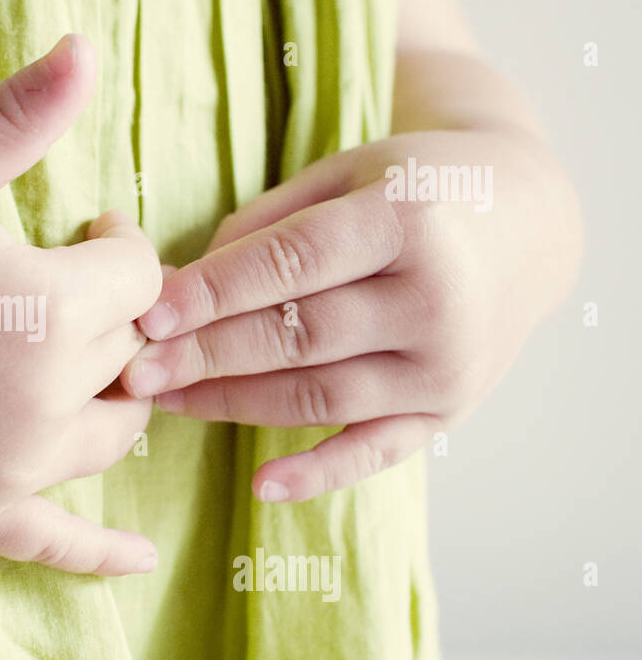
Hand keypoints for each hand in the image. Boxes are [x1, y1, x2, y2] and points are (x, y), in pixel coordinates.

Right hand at [0, 35, 162, 574]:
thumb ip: (20, 115)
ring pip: (114, 432)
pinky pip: (52, 544)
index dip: (119, 249)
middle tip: (67, 287)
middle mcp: (45, 399)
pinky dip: (99, 554)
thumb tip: (86, 44)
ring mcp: (11, 465)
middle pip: (130, 353)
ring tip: (77, 359)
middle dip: (111, 313)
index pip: (140, 281)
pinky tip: (140, 559)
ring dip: (113, 392)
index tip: (86, 233)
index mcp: (49, 312)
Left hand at [121, 129, 579, 502]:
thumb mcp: (347, 175)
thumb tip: (179, 284)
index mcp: (407, 221)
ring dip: (233, 403)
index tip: (147, 314)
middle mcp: (434, 301)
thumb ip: (267, 225)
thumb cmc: (414, 189)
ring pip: (319, 396)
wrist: (524, 223)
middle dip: (206, 355)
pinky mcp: (448, 413)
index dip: (213, 293)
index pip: (291, 265)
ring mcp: (446, 366)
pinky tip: (262, 484)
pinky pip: (374, 452)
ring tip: (166, 401)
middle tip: (135, 369)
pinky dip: (318, 472)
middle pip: (297, 337)